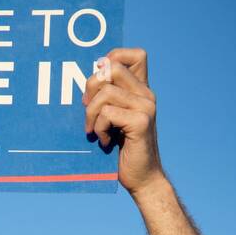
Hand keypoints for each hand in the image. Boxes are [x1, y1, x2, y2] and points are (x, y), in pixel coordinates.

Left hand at [81, 47, 162, 197]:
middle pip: (111, 68)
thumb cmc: (123, 152)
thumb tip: (89, 78)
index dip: (112, 58)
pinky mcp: (141, 122)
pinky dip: (99, 128)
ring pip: (105, 91)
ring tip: (96, 131)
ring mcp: (146, 107)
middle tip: (89, 111)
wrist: (142, 180)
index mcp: (141, 90)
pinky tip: (105, 142)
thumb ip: (107, 98)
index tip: (99, 84)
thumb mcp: (113, 119)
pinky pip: (107, 113)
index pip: (134, 54)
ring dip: (91, 114)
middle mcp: (146, 95)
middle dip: (91, 87)